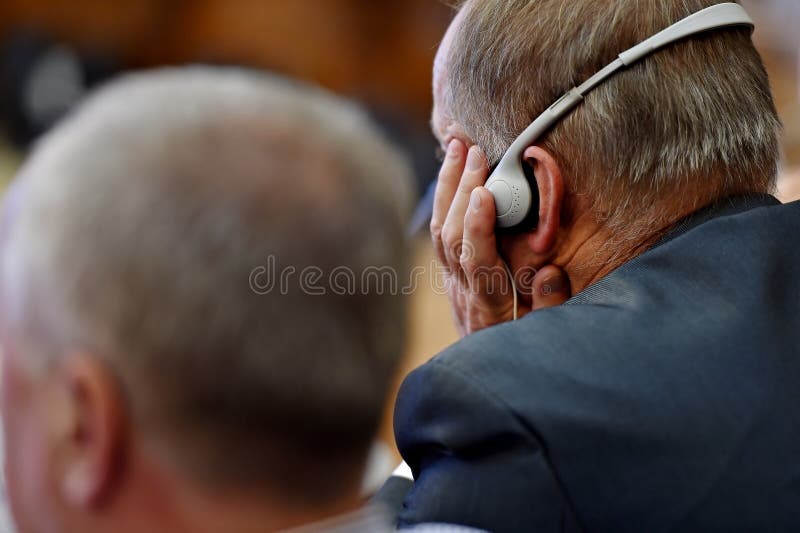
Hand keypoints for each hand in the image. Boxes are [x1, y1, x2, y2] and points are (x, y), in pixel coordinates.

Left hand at [430, 139, 570, 335]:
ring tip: (457, 147)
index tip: (485, 193)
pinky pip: (440, 235)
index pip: (476, 260)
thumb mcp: (545, 335)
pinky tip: (454, 173)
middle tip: (472, 151)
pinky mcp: (449, 277)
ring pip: (439, 232)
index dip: (477, 226)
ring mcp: (452, 283)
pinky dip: (445, 200)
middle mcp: (464, 292)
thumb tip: (548, 271)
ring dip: (447, 187)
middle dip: (460, 190)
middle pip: (451, 237)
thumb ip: (550, 306)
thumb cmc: (524, 351)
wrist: (489, 378)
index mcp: (489, 306)